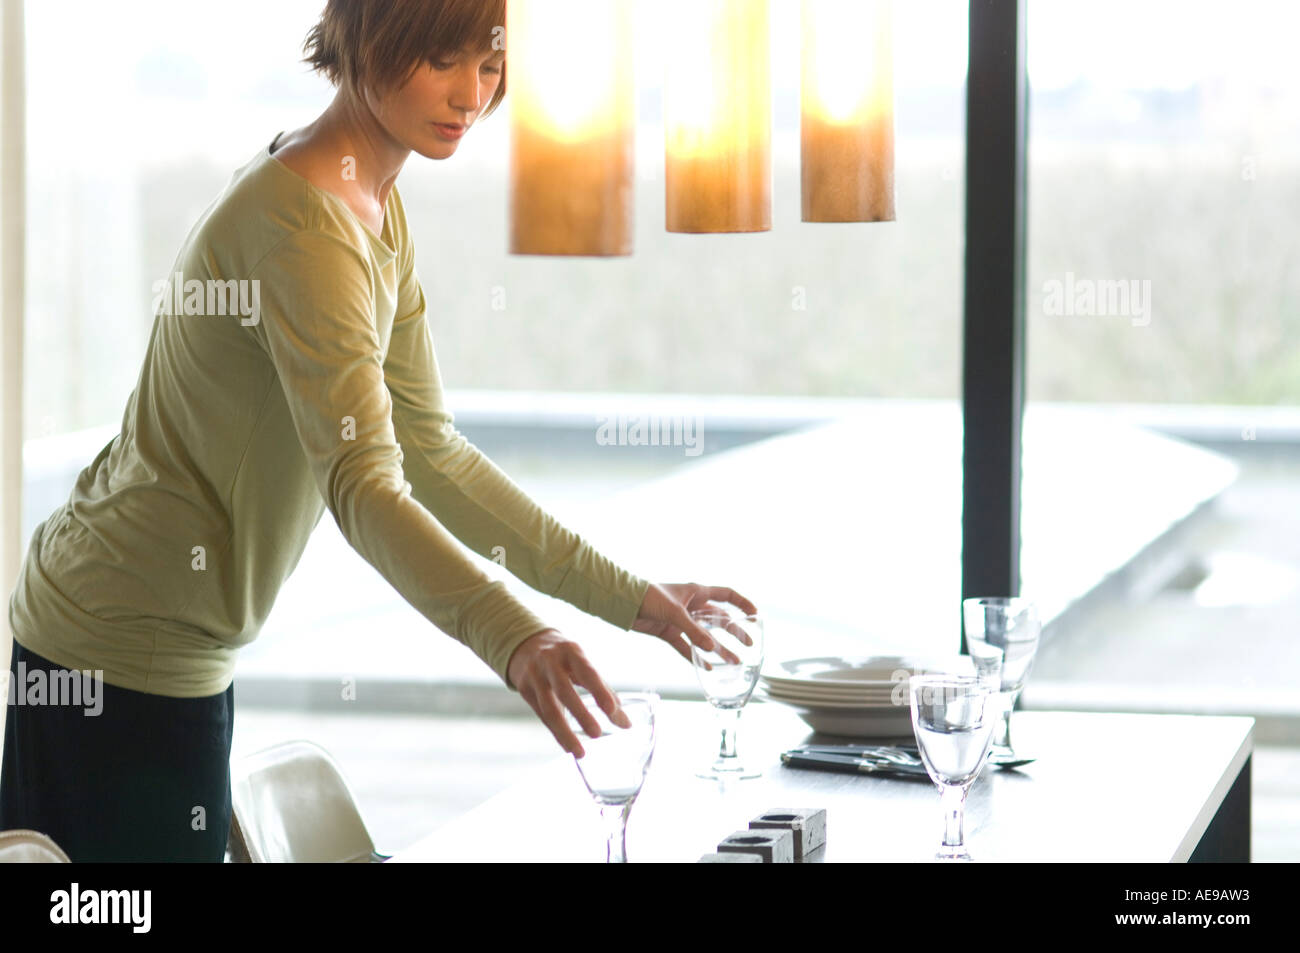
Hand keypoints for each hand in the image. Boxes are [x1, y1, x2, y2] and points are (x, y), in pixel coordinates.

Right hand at [506, 628, 629, 757]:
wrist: (524, 644)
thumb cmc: (563, 657)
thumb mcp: (582, 663)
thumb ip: (603, 689)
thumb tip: (625, 723)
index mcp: (571, 652)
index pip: (587, 672)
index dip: (599, 691)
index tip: (611, 710)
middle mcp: (550, 662)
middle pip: (564, 691)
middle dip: (581, 714)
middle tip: (597, 734)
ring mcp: (534, 676)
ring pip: (549, 709)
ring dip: (565, 733)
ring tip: (579, 752)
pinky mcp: (524, 689)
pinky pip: (541, 715)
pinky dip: (555, 732)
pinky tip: (567, 746)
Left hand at [631, 582, 758, 664]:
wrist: (623, 602)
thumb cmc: (649, 596)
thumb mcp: (675, 612)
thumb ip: (694, 631)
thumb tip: (711, 648)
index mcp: (697, 592)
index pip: (727, 595)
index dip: (742, 603)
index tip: (756, 614)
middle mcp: (691, 606)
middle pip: (719, 619)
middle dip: (734, 632)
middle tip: (748, 646)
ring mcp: (680, 620)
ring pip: (705, 636)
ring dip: (719, 648)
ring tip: (733, 662)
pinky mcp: (668, 631)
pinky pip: (687, 646)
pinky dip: (696, 656)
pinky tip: (707, 667)